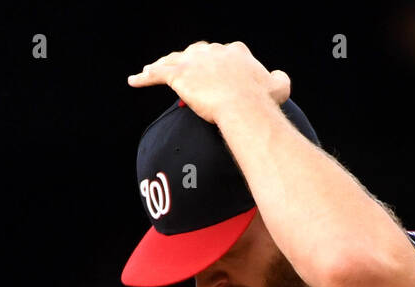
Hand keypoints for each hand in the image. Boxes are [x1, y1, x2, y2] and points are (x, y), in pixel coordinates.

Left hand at [127, 41, 289, 124]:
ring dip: (163, 66)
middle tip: (182, 73)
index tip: (213, 74)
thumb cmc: (262, 100)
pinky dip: (145, 77)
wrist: (245, 106)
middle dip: (187, 63)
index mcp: (235, 52)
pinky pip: (157, 74)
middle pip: (194, 54)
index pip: (221, 54)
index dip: (215, 64)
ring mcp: (194, 62)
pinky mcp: (179, 75)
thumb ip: (279, 80)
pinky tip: (134, 80)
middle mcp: (213, 52)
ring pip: (174, 61)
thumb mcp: (279, 87)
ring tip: (152, 71)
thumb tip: (279, 78)